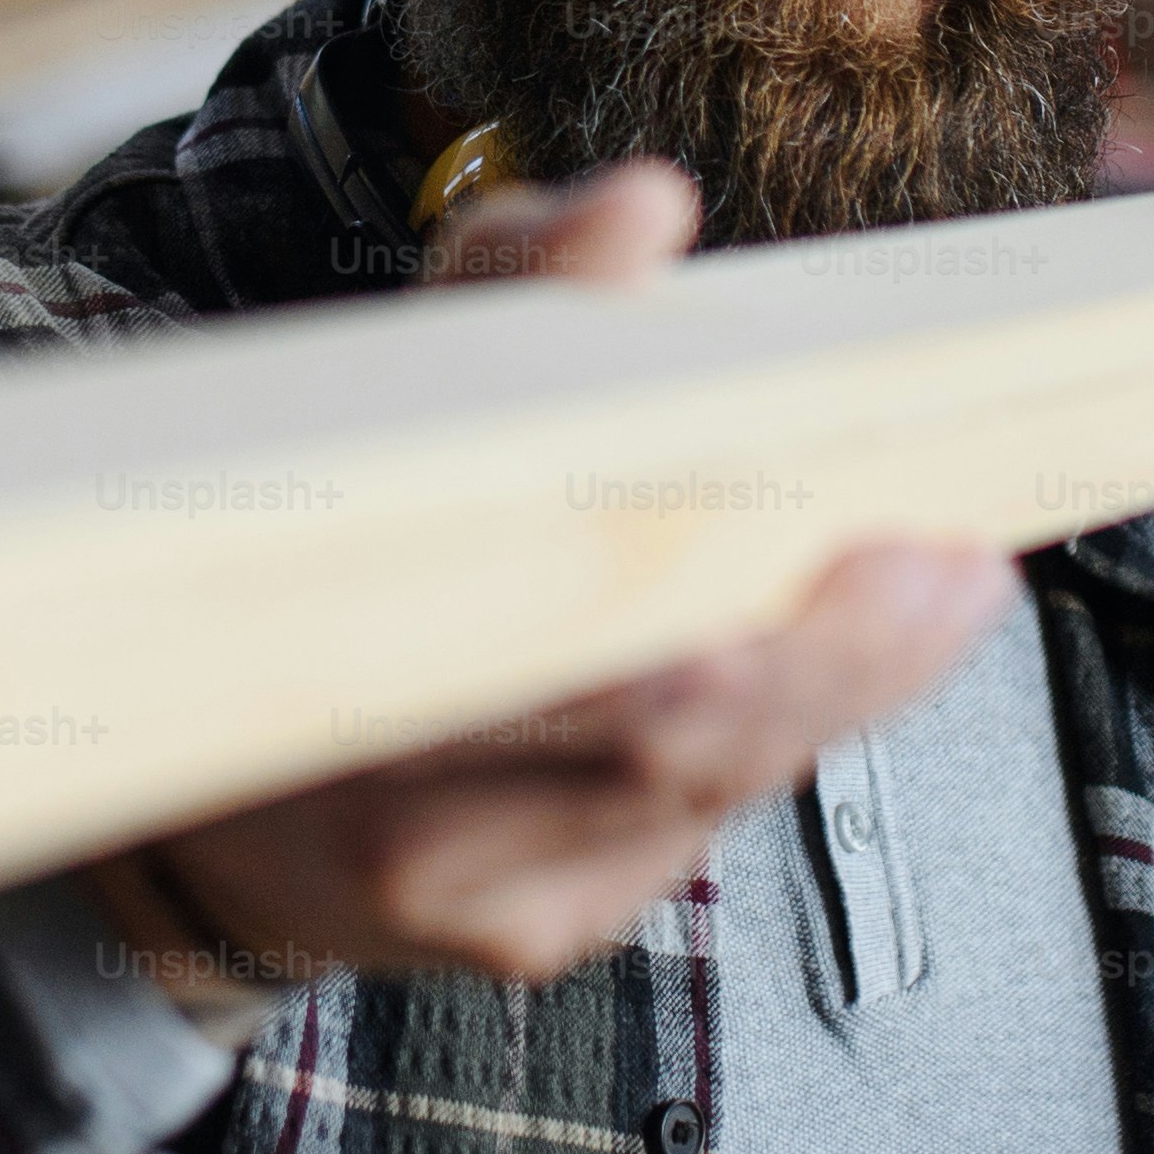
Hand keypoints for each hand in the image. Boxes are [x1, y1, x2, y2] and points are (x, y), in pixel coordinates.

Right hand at [78, 158, 1009, 993]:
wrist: (198, 808)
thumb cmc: (306, 560)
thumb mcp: (377, 392)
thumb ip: (510, 289)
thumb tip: (645, 209)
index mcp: (363, 680)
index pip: (629, 689)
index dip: (794, 634)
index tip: (919, 549)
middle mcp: (418, 833)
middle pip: (692, 749)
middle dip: (852, 657)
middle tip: (956, 571)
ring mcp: (484, 905)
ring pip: (708, 795)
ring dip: (834, 693)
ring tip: (927, 594)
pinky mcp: (532, 944)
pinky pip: (684, 837)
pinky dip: (758, 743)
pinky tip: (809, 668)